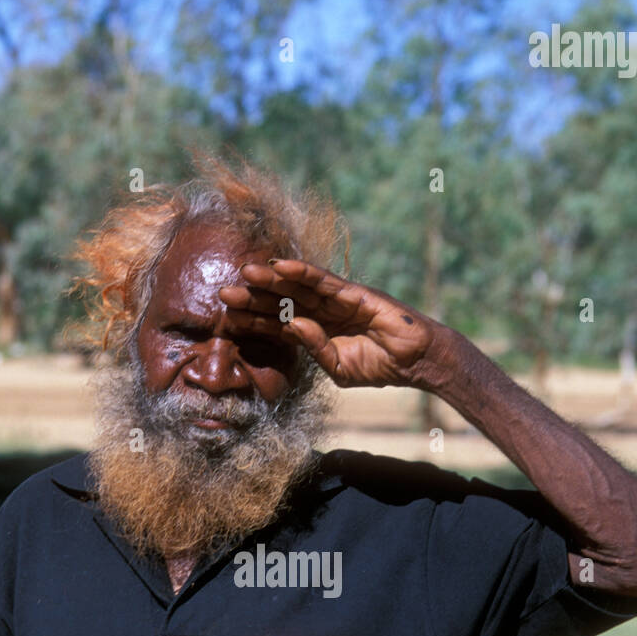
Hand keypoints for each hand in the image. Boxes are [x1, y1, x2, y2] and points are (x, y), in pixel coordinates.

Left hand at [219, 258, 458, 389]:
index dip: (252, 321)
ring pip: (296, 287)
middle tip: (222, 293)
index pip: (276, 326)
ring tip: (244, 273)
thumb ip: (315, 350)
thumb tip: (293, 326)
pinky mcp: (352, 292)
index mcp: (313, 334)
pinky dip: (301, 272)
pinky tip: (279, 266)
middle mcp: (320, 313)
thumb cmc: (379, 367)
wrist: (414, 361)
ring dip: (270, 280)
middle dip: (252, 298)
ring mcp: (335, 300)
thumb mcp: (339, 369)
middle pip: (279, 303)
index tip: (224, 319)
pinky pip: (322, 280)